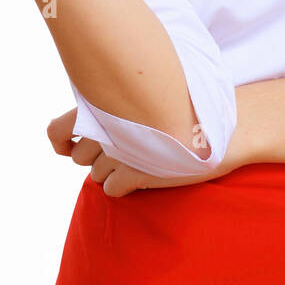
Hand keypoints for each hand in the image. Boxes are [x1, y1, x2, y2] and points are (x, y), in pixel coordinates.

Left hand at [46, 109, 248, 197]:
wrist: (227, 125)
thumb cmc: (192, 107)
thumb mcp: (152, 95)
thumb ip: (119, 104)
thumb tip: (93, 123)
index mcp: (106, 103)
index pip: (57, 129)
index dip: (61, 141)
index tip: (71, 145)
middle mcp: (108, 127)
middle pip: (81, 155)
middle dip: (99, 155)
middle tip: (129, 148)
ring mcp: (120, 151)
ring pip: (96, 174)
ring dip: (114, 170)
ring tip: (143, 159)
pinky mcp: (134, 174)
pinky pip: (112, 189)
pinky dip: (125, 186)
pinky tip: (145, 177)